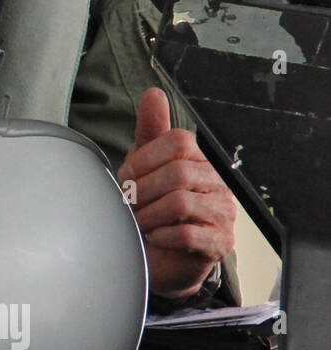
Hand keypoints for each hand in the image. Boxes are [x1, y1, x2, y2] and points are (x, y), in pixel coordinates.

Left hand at [116, 88, 235, 298]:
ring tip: (141, 221)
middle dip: (143, 190)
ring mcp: (223, 213)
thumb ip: (150, 130)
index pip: (178, 142)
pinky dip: (160, 235)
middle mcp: (217, 182)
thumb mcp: (146, 164)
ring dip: (149, 214)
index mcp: (199, 159)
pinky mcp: (219, 243)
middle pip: (178, 172)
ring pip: (180, 202)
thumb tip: (154, 93)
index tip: (127, 176)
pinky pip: (186, 233)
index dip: (145, 159)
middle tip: (131, 203)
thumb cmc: (153, 205)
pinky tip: (154, 237)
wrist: (160, 256)